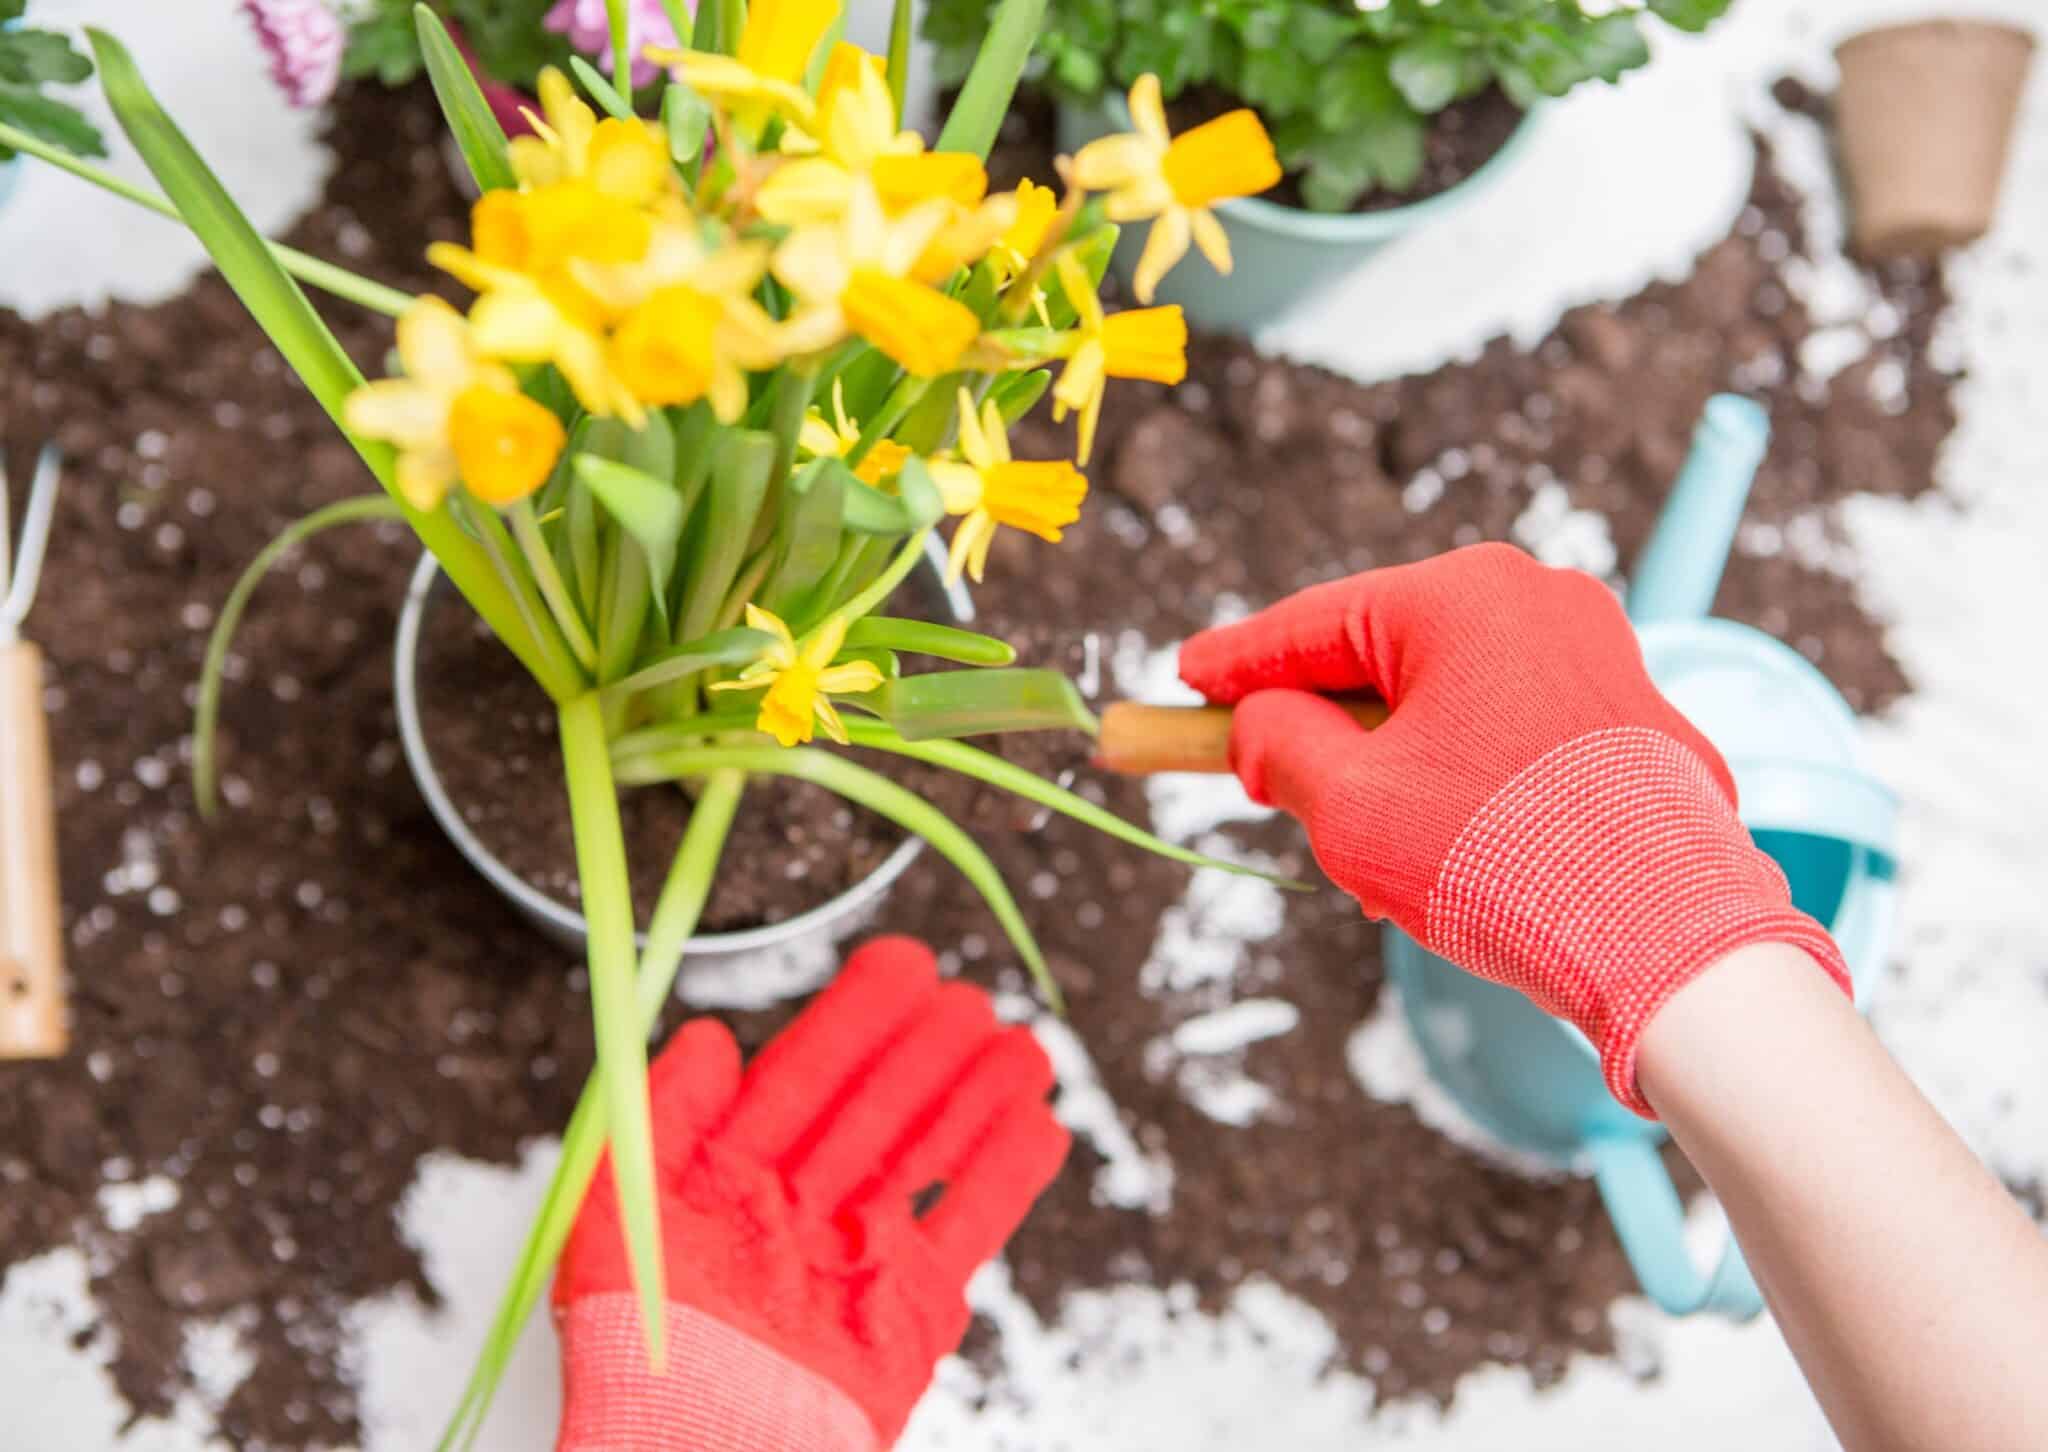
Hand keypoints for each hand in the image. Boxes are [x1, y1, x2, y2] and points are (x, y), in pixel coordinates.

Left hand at [553, 937, 1068, 1450]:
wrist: (694, 1451)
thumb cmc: (637, 1355)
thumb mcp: (617, 1216)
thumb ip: (661, 1117)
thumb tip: (713, 1035)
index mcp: (729, 1180)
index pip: (803, 1077)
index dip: (853, 1020)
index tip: (902, 962)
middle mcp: (798, 1210)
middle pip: (877, 1108)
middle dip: (926, 1052)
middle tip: (973, 997)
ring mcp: (858, 1258)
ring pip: (929, 1156)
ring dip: (978, 1098)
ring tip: (1027, 1045)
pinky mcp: (907, 1313)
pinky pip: (966, 1231)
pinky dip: (1006, 1179)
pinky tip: (1039, 1127)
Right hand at [1179, 543, 1848, 1112]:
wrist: (1670, 941)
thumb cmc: (1499, 860)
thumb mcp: (1348, 805)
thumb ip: (1278, 746)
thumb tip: (1261, 725)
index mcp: (1460, 596)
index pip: (1312, 624)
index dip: (1236, 662)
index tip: (1183, 677)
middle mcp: (1537, 601)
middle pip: (1383, 658)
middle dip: (1321, 725)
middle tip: (1261, 778)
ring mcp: (1598, 655)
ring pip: (1449, 700)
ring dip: (1392, 766)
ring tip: (1366, 856)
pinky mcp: (1635, 719)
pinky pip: (1513, 731)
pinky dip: (1460, 777)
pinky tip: (1441, 853)